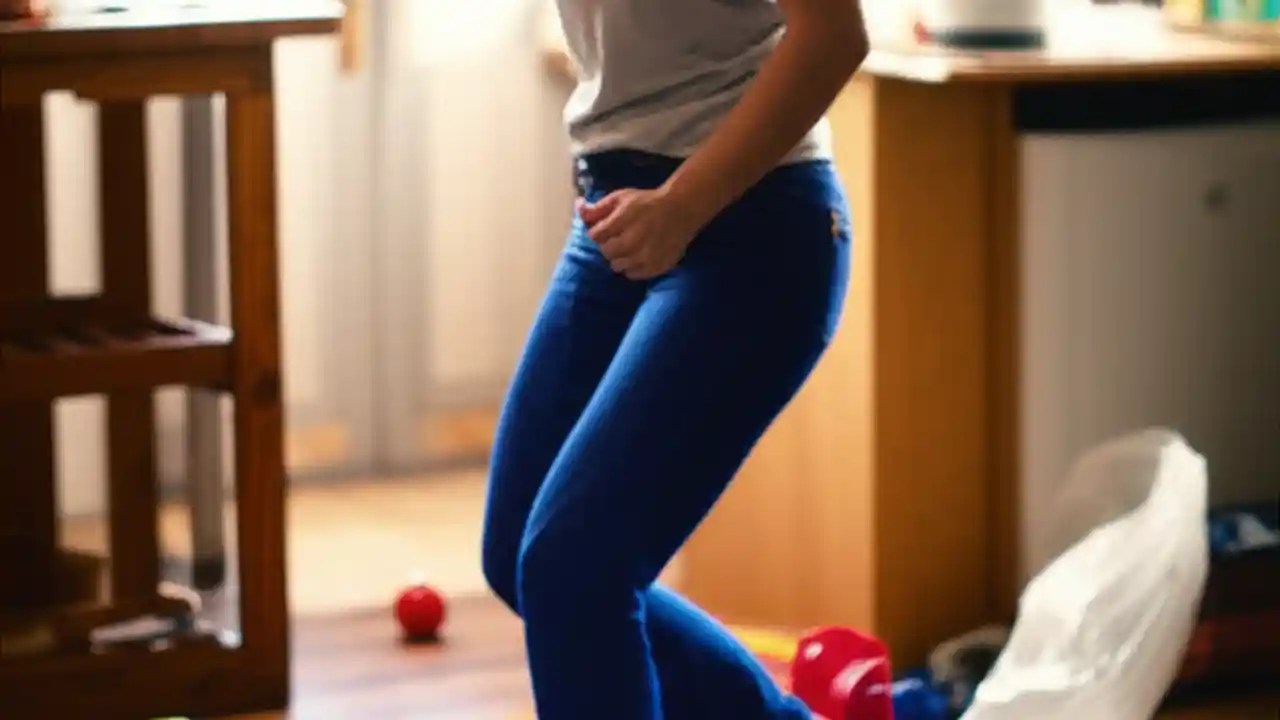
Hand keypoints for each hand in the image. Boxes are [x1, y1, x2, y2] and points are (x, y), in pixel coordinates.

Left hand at [577, 186, 704, 280]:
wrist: (681, 209)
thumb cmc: (647, 202)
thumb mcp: (620, 198)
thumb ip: (597, 207)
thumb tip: (578, 207)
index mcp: (623, 219)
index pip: (595, 235)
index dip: (598, 232)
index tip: (606, 228)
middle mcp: (634, 239)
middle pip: (605, 251)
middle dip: (608, 244)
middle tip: (618, 237)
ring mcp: (646, 255)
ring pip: (617, 265)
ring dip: (619, 257)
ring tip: (629, 247)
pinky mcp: (656, 266)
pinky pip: (633, 274)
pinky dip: (632, 267)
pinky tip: (638, 256)